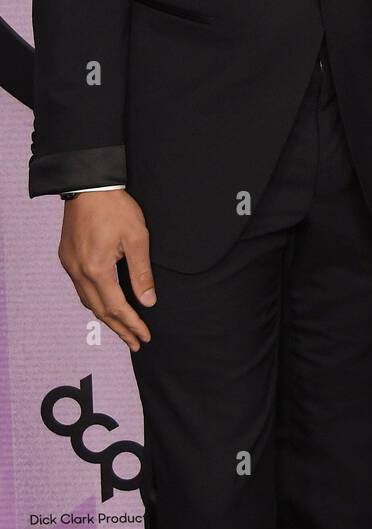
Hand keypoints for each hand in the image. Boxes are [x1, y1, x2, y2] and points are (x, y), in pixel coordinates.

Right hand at [58, 190, 154, 351]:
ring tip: (122, 329)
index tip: (144, 337)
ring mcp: (70, 266)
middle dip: (119, 328)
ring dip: (106, 317)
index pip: (117, 307)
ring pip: (87, 301)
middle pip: (100, 310)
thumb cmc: (116, 208)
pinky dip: (95, 301)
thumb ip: (141, 272)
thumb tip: (148, 301)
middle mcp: (79, 272)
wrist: (88, 186)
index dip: (132, 324)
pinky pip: (81, 288)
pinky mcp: (67, 258)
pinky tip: (105, 303)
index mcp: (97, 269)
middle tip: (135, 342)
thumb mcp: (137, 238)